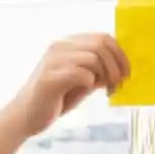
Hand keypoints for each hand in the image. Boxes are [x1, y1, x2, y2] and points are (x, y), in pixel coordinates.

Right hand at [8, 33, 128, 136]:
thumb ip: (99, 70)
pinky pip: (82, 74)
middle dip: (116, 64)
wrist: (27, 116)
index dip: (120, 54)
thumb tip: (123, 68)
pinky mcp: (50, 79)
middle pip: (100, 44)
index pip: (103, 37)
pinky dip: (91, 83)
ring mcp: (53, 61)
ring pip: (93, 58)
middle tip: (119, 83)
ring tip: (107, 90)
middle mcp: (59, 47)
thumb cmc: (56, 98)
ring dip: (106, 75)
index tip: (127, 72)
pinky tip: (89, 91)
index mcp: (67, 44)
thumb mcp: (83, 80)